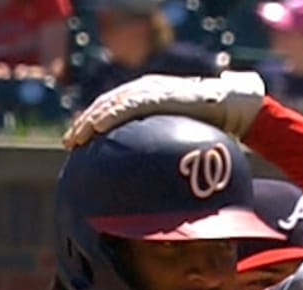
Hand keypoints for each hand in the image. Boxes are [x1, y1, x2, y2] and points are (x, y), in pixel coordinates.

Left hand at [63, 72, 265, 147]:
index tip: (75, 143)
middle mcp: (144, 90)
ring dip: (92, 119)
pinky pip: (131, 104)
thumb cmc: (208, 126)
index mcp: (145, 98)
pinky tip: (99, 126)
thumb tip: (151, 187)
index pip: (110, 109)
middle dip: (84, 123)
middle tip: (70, 143)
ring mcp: (152, 89)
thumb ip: (161, 151)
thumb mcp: (178, 139)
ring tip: (79, 135)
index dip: (90, 124)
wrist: (232, 107)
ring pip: (112, 103)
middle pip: (105, 105)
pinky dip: (112, 114)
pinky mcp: (162, 93)